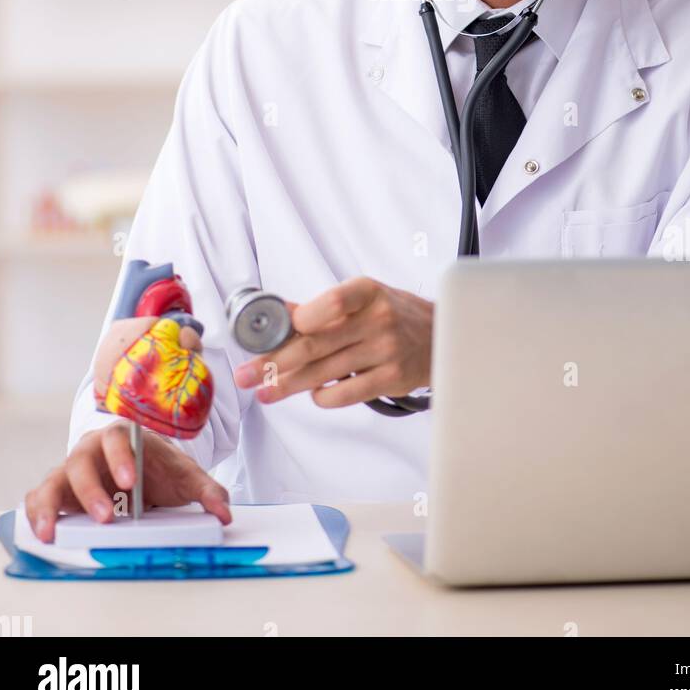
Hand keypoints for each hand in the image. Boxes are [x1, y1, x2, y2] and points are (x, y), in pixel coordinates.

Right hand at [24, 421, 232, 542]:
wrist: (142, 472)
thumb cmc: (159, 469)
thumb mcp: (184, 476)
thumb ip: (207, 490)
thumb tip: (224, 512)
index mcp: (124, 437)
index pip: (117, 439)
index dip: (120, 458)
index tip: (130, 483)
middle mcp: (92, 450)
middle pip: (82, 461)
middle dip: (91, 490)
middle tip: (107, 516)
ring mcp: (71, 471)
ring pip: (54, 480)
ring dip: (53, 505)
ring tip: (53, 532)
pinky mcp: (59, 493)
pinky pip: (40, 498)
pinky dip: (37, 513)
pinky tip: (42, 532)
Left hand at [233, 278, 433, 409]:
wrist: (442, 335)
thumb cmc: (395, 313)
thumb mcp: (362, 298)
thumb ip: (320, 308)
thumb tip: (277, 314)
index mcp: (367, 292)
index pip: (331, 302)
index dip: (299, 320)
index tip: (271, 333)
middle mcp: (379, 320)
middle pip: (316, 345)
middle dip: (274, 362)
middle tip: (246, 374)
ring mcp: (386, 352)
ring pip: (325, 373)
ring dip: (288, 385)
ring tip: (265, 391)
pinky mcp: (391, 379)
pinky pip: (345, 395)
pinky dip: (323, 396)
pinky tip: (313, 394)